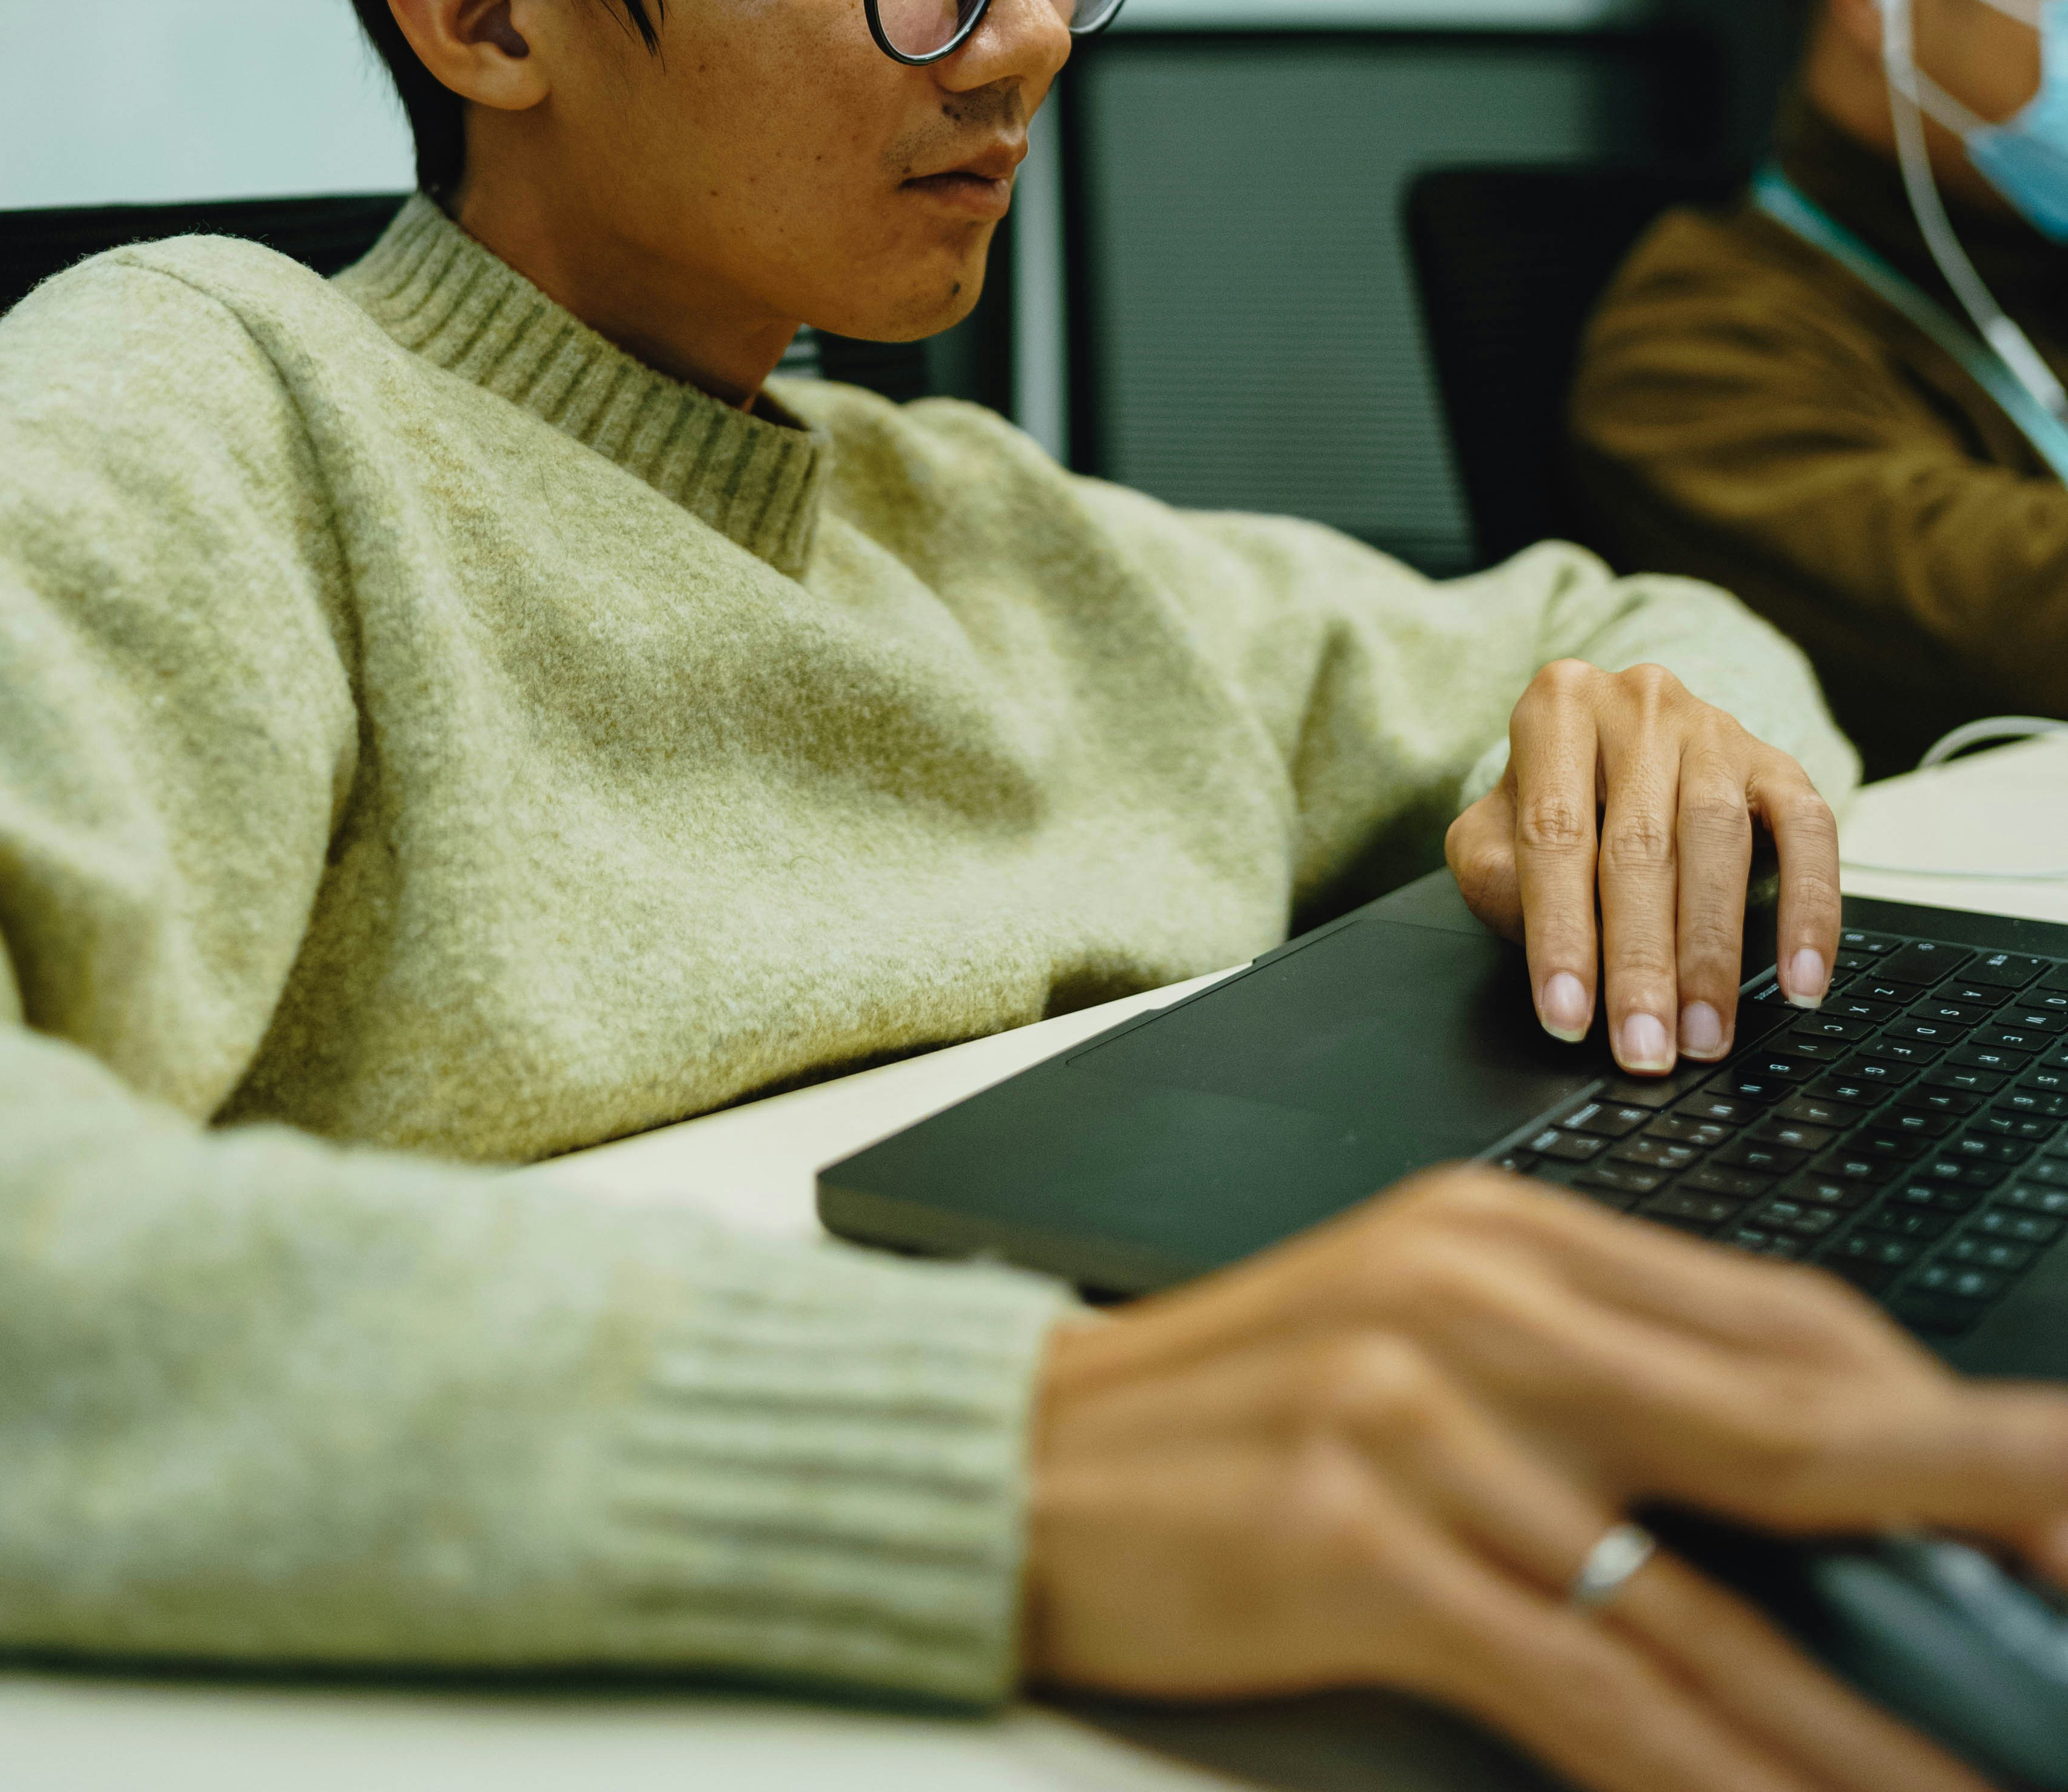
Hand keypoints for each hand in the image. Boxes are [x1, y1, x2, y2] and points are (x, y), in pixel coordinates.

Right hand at [1021, 1168, 2067, 1791]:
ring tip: (1979, 1775)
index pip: (1776, 1322)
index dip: (1937, 1417)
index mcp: (1501, 1235)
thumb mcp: (1419, 1345)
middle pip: (1783, 1424)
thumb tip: (1799, 1481)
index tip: (2051, 1482)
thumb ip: (1595, 1386)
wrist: (1010, 1451)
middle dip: (1966, 1512)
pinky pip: (1587, 1687)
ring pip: (1708, 1598)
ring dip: (1866, 1721)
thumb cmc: (1224, 1414)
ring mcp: (1420, 1420)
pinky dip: (1711, 1775)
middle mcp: (1478, 1302)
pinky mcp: (1362, 1542)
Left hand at [1445, 659, 1840, 1073]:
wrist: (1625, 749)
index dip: (1560, 935)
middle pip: (1639, 846)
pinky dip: (1810, 911)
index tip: (1567, 1019)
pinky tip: (1802, 980)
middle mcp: (1638, 706)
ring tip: (1706, 1034)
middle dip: (1642, 964)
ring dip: (1713, 952)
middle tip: (1644, 1047)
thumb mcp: (1498, 831)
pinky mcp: (1779, 764)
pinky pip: (1808, 833)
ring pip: (1718, 839)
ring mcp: (1715, 729)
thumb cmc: (1559, 805)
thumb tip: (1552, 945)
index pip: (1553, 835)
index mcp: (1556, 710)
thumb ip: (1499, 876)